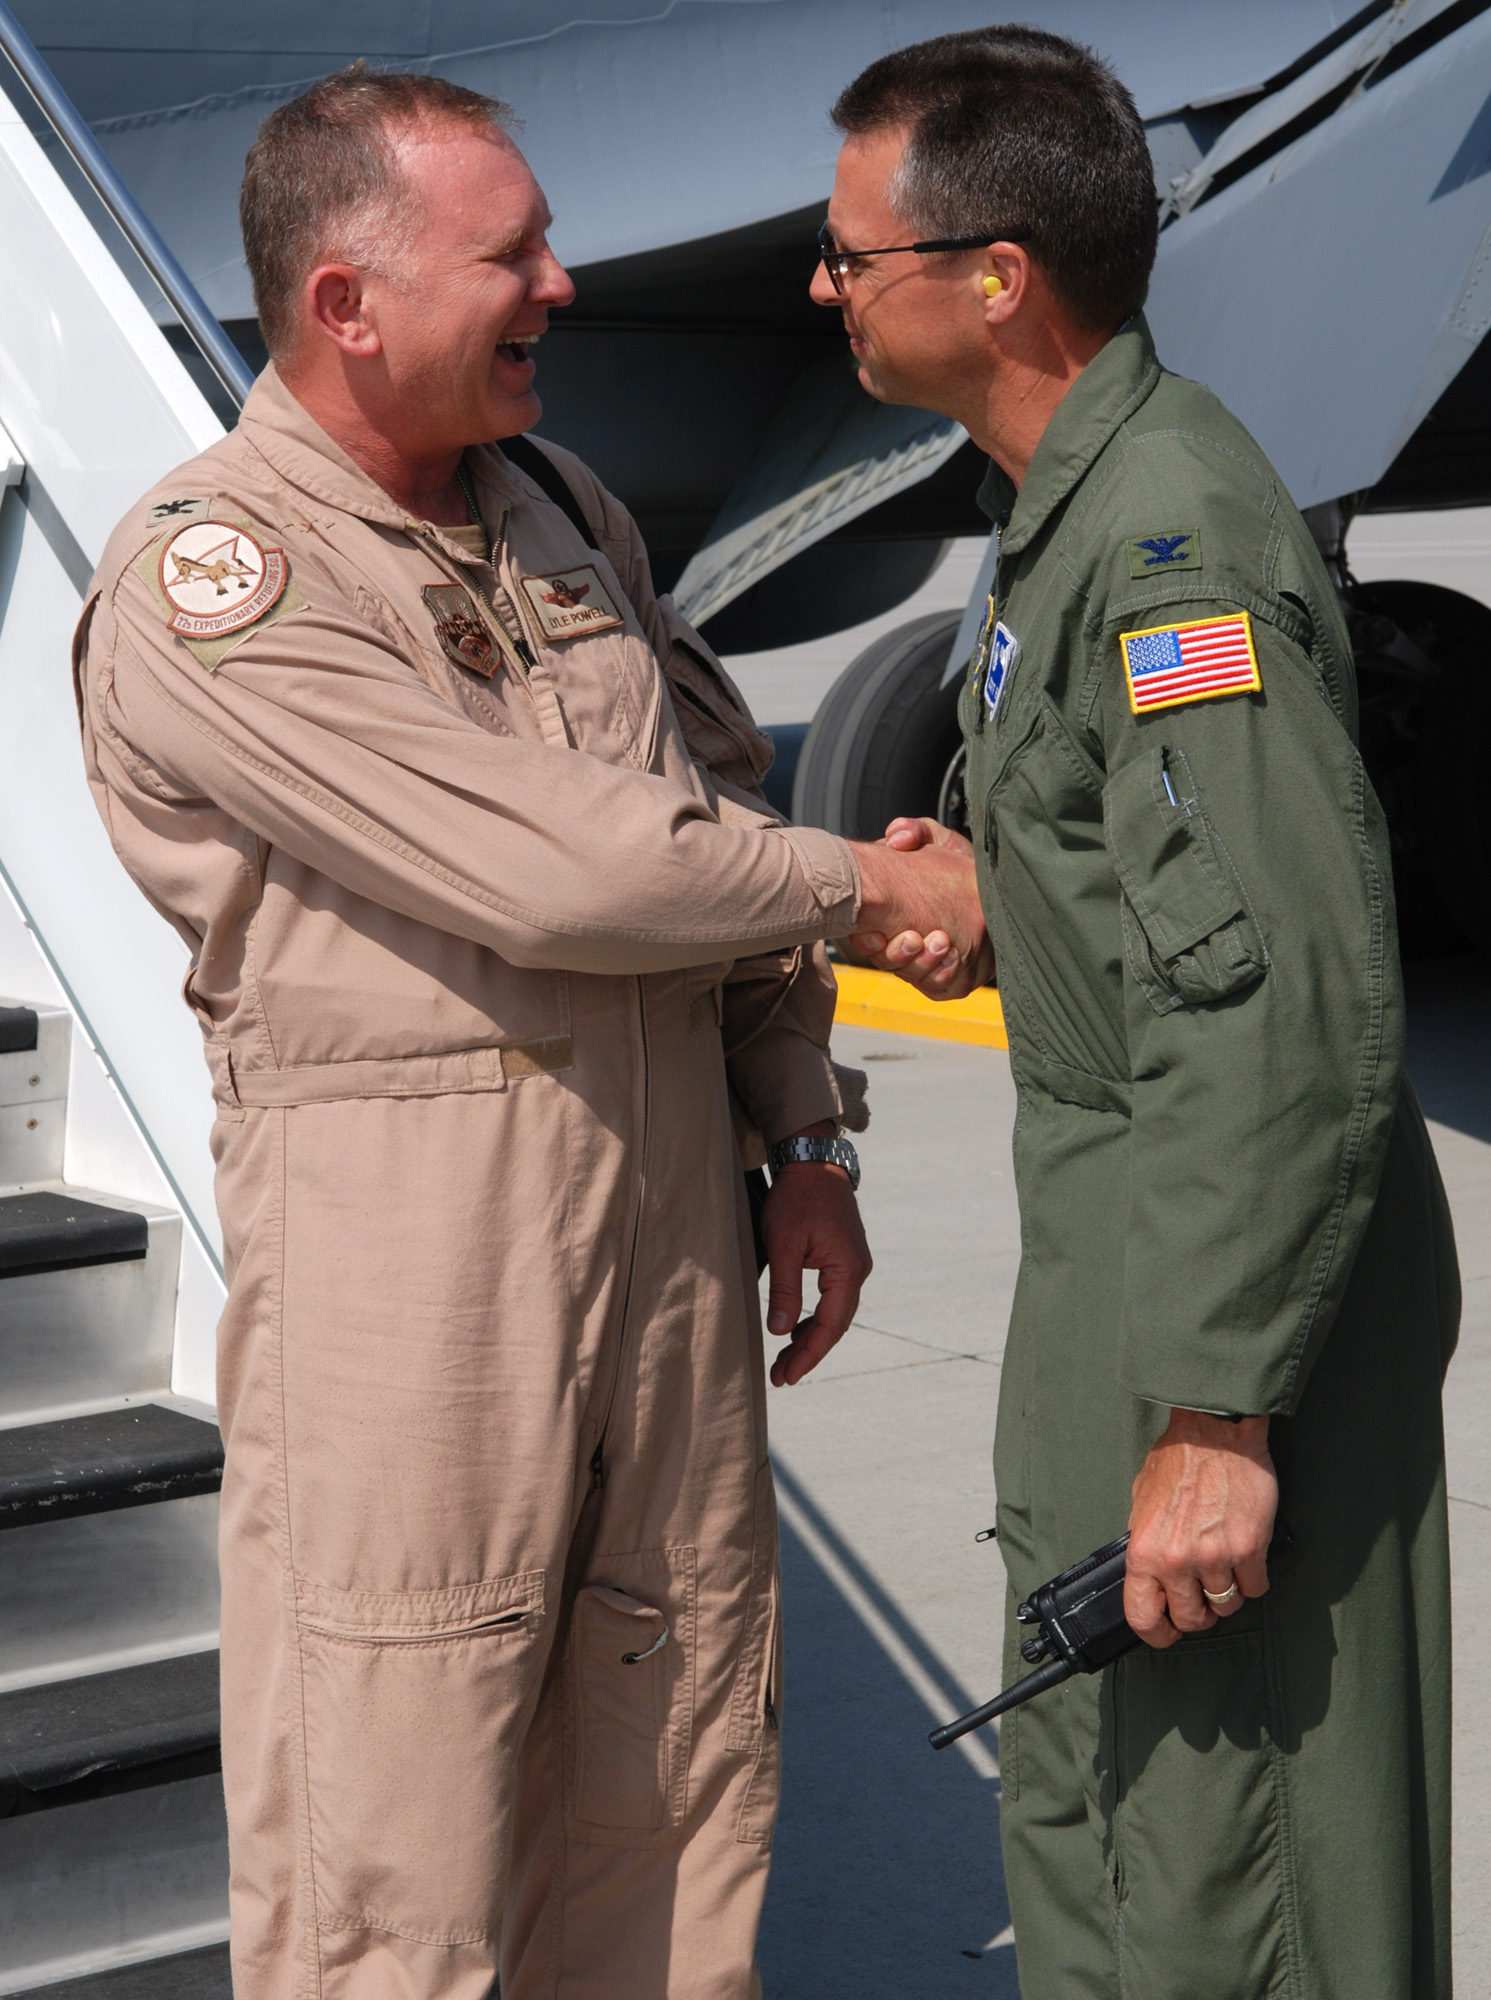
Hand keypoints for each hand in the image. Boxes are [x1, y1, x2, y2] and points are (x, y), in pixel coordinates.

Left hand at [761, 1123, 871, 1386]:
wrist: (813, 1159)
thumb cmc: (797, 1197)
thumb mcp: (784, 1244)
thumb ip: (785, 1290)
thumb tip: (781, 1332)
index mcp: (848, 1269)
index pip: (830, 1326)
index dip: (809, 1355)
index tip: (787, 1377)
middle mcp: (857, 1270)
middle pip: (835, 1325)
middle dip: (808, 1353)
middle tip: (780, 1377)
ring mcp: (852, 1263)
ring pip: (834, 1313)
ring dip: (811, 1337)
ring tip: (784, 1360)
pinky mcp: (843, 1256)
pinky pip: (832, 1298)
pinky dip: (814, 1317)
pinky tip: (795, 1328)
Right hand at [847, 818, 993, 998]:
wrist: (987, 882)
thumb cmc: (955, 862)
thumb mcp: (934, 839)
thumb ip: (913, 830)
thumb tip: (897, 838)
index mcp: (890, 918)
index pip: (868, 940)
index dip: (869, 942)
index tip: (877, 934)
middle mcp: (906, 942)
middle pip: (891, 964)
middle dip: (901, 955)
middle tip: (916, 938)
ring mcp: (928, 962)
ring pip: (916, 977)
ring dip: (925, 964)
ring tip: (941, 944)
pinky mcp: (953, 978)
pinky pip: (943, 988)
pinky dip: (945, 976)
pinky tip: (953, 957)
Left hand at [1124, 1409, 1276, 1647]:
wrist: (1215, 1431)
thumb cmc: (1178, 1460)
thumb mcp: (1142, 1502)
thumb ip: (1146, 1544)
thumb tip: (1150, 1578)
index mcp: (1144, 1551)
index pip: (1142, 1616)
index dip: (1156, 1634)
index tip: (1167, 1633)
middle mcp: (1176, 1561)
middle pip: (1191, 1620)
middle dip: (1199, 1613)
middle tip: (1203, 1594)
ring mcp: (1214, 1557)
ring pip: (1226, 1606)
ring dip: (1227, 1593)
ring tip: (1225, 1566)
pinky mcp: (1250, 1549)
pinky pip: (1255, 1588)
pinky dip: (1253, 1578)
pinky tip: (1247, 1556)